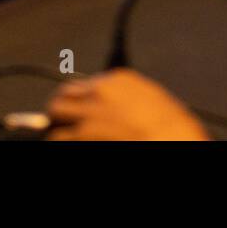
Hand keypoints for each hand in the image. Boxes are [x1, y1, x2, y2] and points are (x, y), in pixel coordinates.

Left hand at [45, 69, 209, 140]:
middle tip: (63, 123)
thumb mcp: (150, 100)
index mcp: (117, 81)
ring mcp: (87, 116)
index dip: (79, 101)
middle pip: (60, 98)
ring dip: (61, 131)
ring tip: (70, 138)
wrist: (171, 139)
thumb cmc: (171, 127)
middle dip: (61, 111)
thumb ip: (123, 99)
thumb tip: (111, 108)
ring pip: (55, 120)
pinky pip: (58, 139)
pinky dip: (63, 143)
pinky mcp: (80, 136)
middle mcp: (97, 94)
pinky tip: (74, 146)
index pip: (81, 86)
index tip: (79, 111)